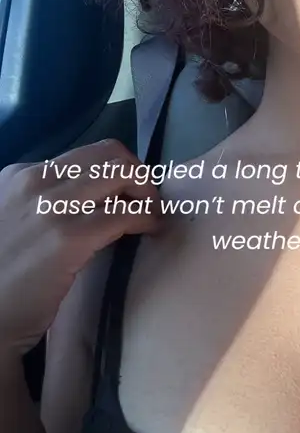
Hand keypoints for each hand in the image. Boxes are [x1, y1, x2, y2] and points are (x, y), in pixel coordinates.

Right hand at [0, 139, 160, 355]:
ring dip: (147, 194)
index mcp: (20, 175)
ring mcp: (50, 207)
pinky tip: (149, 230)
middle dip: (139, 174)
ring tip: (151, 216)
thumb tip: (98, 197)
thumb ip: (47, 203)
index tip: (128, 194)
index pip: (88, 156)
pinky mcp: (67, 238)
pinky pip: (125, 213)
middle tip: (147, 200)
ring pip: (121, 175)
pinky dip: (146, 218)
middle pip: (110, 155)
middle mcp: (33, 182)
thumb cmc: (3, 277)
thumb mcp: (16, 221)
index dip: (117, 172)